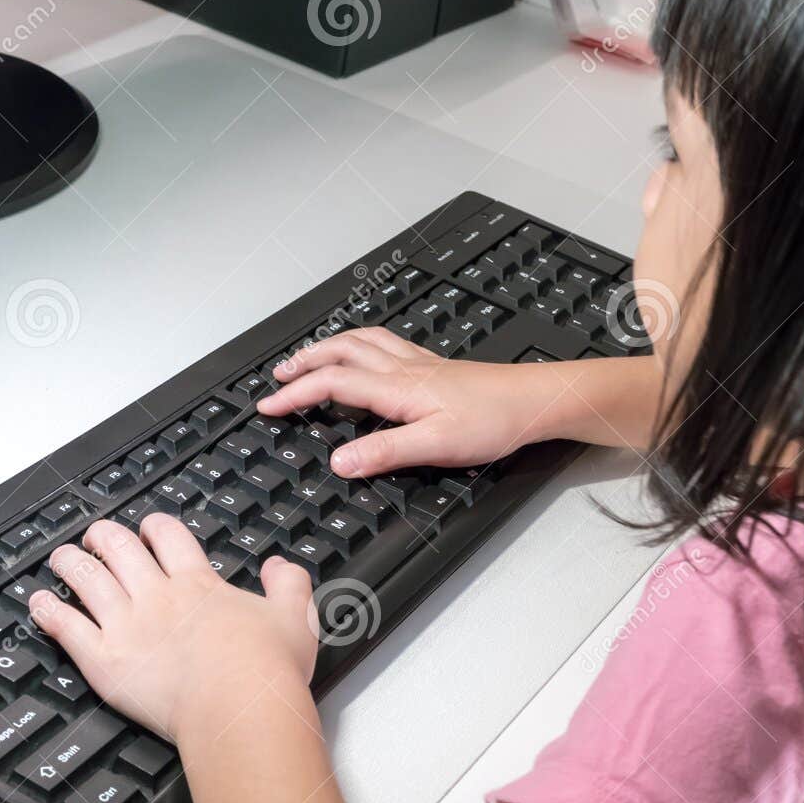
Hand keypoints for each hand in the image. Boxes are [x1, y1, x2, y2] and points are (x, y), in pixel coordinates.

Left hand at [27, 515, 317, 740]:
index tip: (149, 528)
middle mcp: (157, 596)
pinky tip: (39, 603)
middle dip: (103, 536)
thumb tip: (280, 566)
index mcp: (198, 584)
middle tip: (96, 537)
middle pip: (118, 548)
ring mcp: (127, 625)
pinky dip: (48, 611)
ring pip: (86, 578)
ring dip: (69, 563)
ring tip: (61, 559)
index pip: (169, 537)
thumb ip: (289, 585)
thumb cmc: (267, 670)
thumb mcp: (295, 618)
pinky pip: (66, 626)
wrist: (240, 706)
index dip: (155, 526)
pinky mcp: (104, 658)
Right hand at [257, 327, 562, 476]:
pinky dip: (360, 342)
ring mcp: (420, 363)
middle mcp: (403, 368)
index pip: (332, 384)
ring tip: (308, 356)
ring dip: (329, 345)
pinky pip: (386, 342)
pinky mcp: (436, 366)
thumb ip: (384, 453)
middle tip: (278, 375)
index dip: (295, 394)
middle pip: (340, 351)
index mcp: (396, 388)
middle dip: (304, 361)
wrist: (535, 400)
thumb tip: (339, 462)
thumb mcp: (436, 446)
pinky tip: (365, 351)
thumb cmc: (494, 420)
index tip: (268, 407)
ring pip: (362, 341)